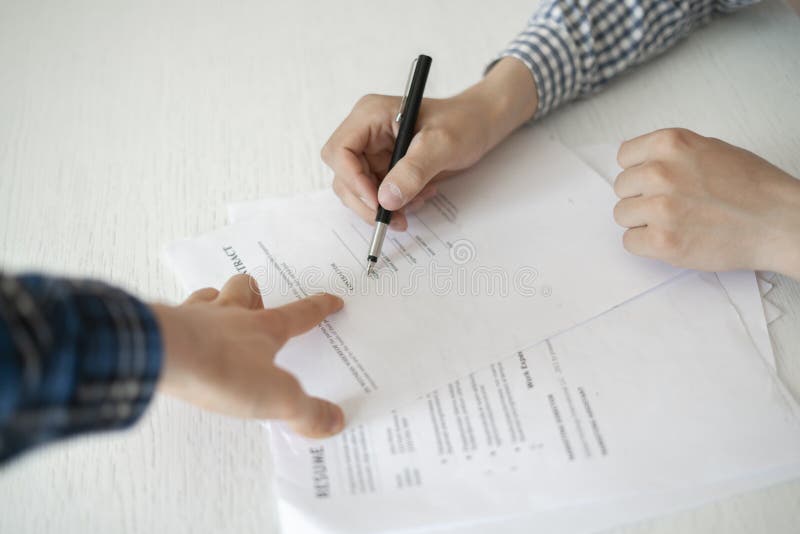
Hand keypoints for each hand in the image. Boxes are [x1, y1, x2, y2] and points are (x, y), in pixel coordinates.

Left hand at [152, 274, 345, 438]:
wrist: (162, 355)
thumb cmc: (221, 369)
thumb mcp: (277, 398)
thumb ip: (308, 411)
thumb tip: (333, 420)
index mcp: (264, 328)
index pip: (301, 313)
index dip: (319, 307)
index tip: (331, 301)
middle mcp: (231, 314)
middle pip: (247, 290)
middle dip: (256, 293)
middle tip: (259, 301)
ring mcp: (196, 317)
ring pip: (210, 295)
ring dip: (217, 300)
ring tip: (218, 309)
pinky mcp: (166, 326)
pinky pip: (175, 313)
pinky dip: (181, 318)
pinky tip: (180, 330)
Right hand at [322, 57, 538, 230]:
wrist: (480, 124)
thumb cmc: (464, 122)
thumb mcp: (441, 144)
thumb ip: (413, 171)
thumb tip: (386, 199)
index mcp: (370, 115)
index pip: (340, 152)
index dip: (353, 181)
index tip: (378, 202)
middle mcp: (365, 132)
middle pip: (343, 176)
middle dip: (367, 201)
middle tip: (395, 218)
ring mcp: (373, 151)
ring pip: (358, 190)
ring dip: (384, 205)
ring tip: (417, 202)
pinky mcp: (384, 166)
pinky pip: (377, 194)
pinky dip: (396, 203)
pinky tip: (420, 195)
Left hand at [614, 128, 799, 277]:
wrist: (778, 222)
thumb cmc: (752, 187)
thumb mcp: (709, 149)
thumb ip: (671, 154)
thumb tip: (640, 163)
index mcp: (670, 143)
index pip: (625, 156)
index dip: (638, 171)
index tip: (653, 182)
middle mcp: (661, 172)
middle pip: (621, 187)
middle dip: (641, 197)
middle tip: (671, 205)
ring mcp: (661, 207)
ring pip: (622, 215)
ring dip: (642, 222)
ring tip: (674, 222)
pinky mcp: (663, 240)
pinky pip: (630, 242)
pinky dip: (646, 244)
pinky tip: (672, 238)